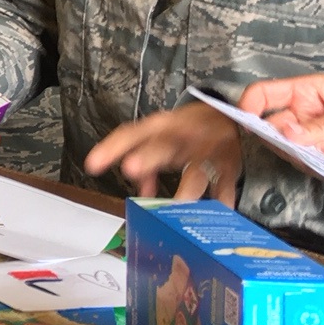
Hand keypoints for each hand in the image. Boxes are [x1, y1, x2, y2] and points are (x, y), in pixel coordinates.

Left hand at [86, 101, 240, 201]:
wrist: (230, 114)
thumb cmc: (189, 130)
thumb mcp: (165, 139)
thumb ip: (148, 164)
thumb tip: (140, 189)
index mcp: (161, 127)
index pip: (131, 134)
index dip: (112, 148)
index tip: (93, 164)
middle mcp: (182, 136)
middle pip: (162, 148)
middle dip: (147, 158)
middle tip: (130, 168)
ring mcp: (208, 150)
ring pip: (195, 170)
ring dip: (186, 188)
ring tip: (179, 204)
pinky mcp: (229, 163)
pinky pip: (225, 183)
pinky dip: (224, 197)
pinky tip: (222, 209)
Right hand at [239, 75, 323, 179]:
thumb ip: (323, 127)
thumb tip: (286, 135)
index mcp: (312, 92)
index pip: (268, 94)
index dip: (251, 104)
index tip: (246, 120)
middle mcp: (310, 117)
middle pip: (274, 127)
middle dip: (275, 138)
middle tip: (292, 145)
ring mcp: (320, 142)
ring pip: (289, 151)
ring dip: (296, 157)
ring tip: (321, 156)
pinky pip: (311, 168)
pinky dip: (313, 170)